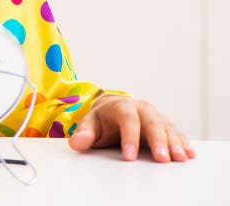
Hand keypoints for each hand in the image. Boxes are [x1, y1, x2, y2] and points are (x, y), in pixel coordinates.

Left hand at [68, 95, 195, 161]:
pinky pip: (176, 132)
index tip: (129, 157)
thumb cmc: (102, 120)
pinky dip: (183, 142)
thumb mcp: (90, 124)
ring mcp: (155, 115)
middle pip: (151, 122)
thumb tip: (76, 143)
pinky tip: (189, 153)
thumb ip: (84, 133)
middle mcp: (141, 108)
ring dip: (174, 143)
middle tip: (162, 159)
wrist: (113, 110)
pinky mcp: (164, 124)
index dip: (129, 138)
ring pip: (166, 127)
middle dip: (157, 141)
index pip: (127, 120)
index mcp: (121, 105)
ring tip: (179, 158)